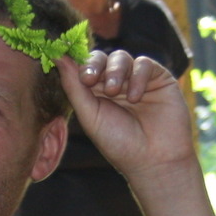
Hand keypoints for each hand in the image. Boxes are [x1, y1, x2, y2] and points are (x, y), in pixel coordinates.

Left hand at [56, 50, 194, 188]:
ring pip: (120, 57)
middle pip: (100, 58)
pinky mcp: (158, 78)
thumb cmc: (119, 143)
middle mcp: (115, 83)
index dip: (77, 64)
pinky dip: (137, 76)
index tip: (77, 74)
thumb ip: (73, 86)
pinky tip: (136, 98)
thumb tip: (57, 55)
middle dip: (93, 65)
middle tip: (89, 79)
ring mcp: (136, 80)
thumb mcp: (89, 115)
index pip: (82, 67)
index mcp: (95, 93)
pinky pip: (144, 64)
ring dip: (114, 71)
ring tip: (114, 91)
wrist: (154, 160)